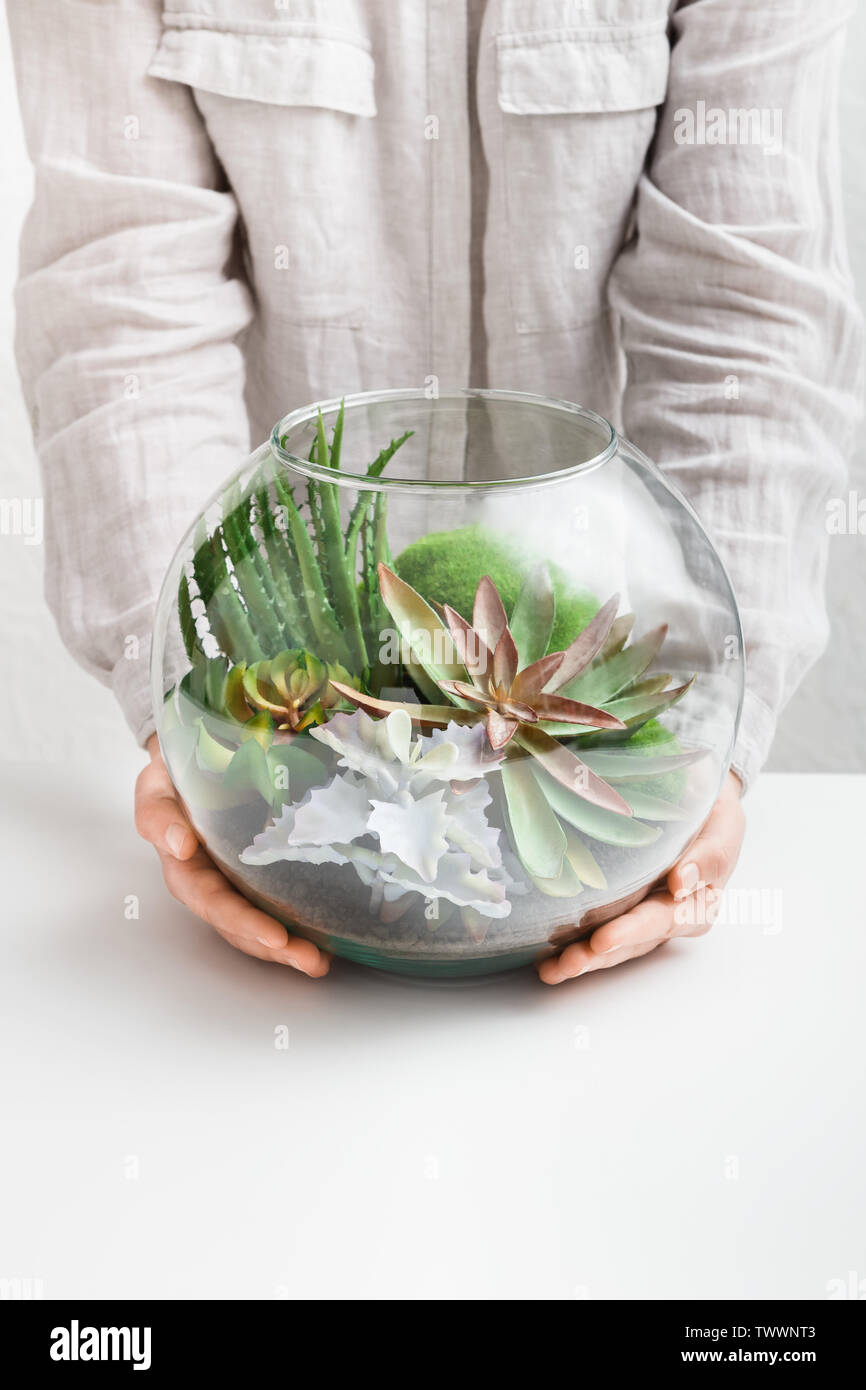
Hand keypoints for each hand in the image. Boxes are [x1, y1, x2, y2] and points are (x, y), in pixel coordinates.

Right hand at [135, 734, 330, 977]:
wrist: (192, 760)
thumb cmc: (171, 778)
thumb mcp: (155, 789)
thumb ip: (159, 815)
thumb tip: (180, 846)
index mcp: (186, 868)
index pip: (213, 901)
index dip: (242, 921)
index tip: (274, 936)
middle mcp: (211, 885)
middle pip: (240, 926)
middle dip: (273, 947)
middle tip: (309, 960)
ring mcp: (235, 884)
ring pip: (257, 926)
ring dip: (287, 950)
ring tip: (319, 964)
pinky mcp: (258, 877)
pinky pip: (275, 908)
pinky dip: (297, 928)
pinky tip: (325, 944)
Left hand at [537, 770, 744, 984]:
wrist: (703, 807)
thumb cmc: (714, 818)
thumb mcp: (723, 827)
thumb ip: (708, 856)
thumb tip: (681, 882)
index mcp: (698, 904)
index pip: (663, 920)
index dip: (633, 931)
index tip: (603, 939)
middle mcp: (671, 919)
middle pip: (633, 942)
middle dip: (599, 954)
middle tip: (568, 963)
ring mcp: (645, 919)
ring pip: (615, 947)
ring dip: (583, 959)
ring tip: (552, 969)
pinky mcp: (622, 915)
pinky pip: (598, 935)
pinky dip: (572, 949)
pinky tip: (545, 961)